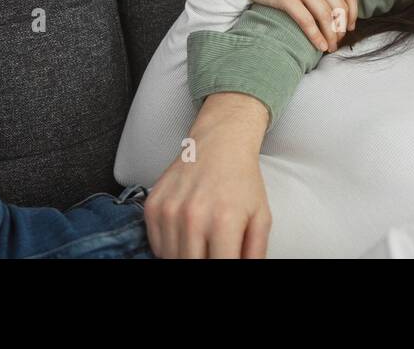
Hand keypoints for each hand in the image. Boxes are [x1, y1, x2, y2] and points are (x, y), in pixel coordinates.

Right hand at [142, 93, 271, 257]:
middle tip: (215, 250)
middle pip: (191, 265)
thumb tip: (248, 270)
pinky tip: (186, 234)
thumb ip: (255, 252)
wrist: (219, 143)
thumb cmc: (242, 180)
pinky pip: (157, 245)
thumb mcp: (261, 217)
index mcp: (224, 220)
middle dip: (205, 263)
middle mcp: (192, 216)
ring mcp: (168, 211)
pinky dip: (170, 248)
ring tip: (202, 242)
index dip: (224, 268)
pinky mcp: (153, 207)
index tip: (225, 261)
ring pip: (170, 259)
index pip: (219, 266)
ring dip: (186, 257)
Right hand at [213, 0, 357, 52]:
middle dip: (342, 27)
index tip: (350, 26)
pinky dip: (315, 36)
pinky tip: (319, 46)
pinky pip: (306, 20)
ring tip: (330, 47)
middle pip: (338, 5)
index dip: (352, 12)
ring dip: (331, 34)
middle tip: (339, 40)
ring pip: (325, 14)